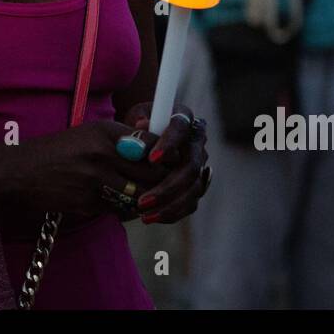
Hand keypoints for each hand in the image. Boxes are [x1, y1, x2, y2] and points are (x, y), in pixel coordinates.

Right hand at [9, 121, 166, 219]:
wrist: (20, 172)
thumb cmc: (58, 150)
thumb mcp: (89, 133)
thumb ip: (122, 139)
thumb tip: (156, 149)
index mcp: (104, 132)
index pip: (152, 144)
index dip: (166, 156)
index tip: (169, 162)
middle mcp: (101, 154)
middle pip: (151, 173)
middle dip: (161, 181)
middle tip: (164, 183)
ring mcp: (94, 181)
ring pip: (138, 195)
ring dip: (145, 198)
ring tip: (145, 195)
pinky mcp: (87, 203)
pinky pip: (118, 209)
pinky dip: (124, 209)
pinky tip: (119, 203)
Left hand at [122, 101, 210, 224]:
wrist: (146, 139)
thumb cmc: (138, 125)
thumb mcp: (134, 117)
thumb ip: (137, 121)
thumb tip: (141, 126)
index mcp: (183, 117)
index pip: (181, 128)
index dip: (169, 144)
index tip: (152, 160)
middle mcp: (196, 142)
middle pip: (191, 166)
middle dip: (168, 186)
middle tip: (143, 200)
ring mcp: (199, 165)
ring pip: (193, 188)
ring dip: (169, 204)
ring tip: (143, 213)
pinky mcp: (196, 184)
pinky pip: (190, 202)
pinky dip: (172, 212)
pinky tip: (151, 217)